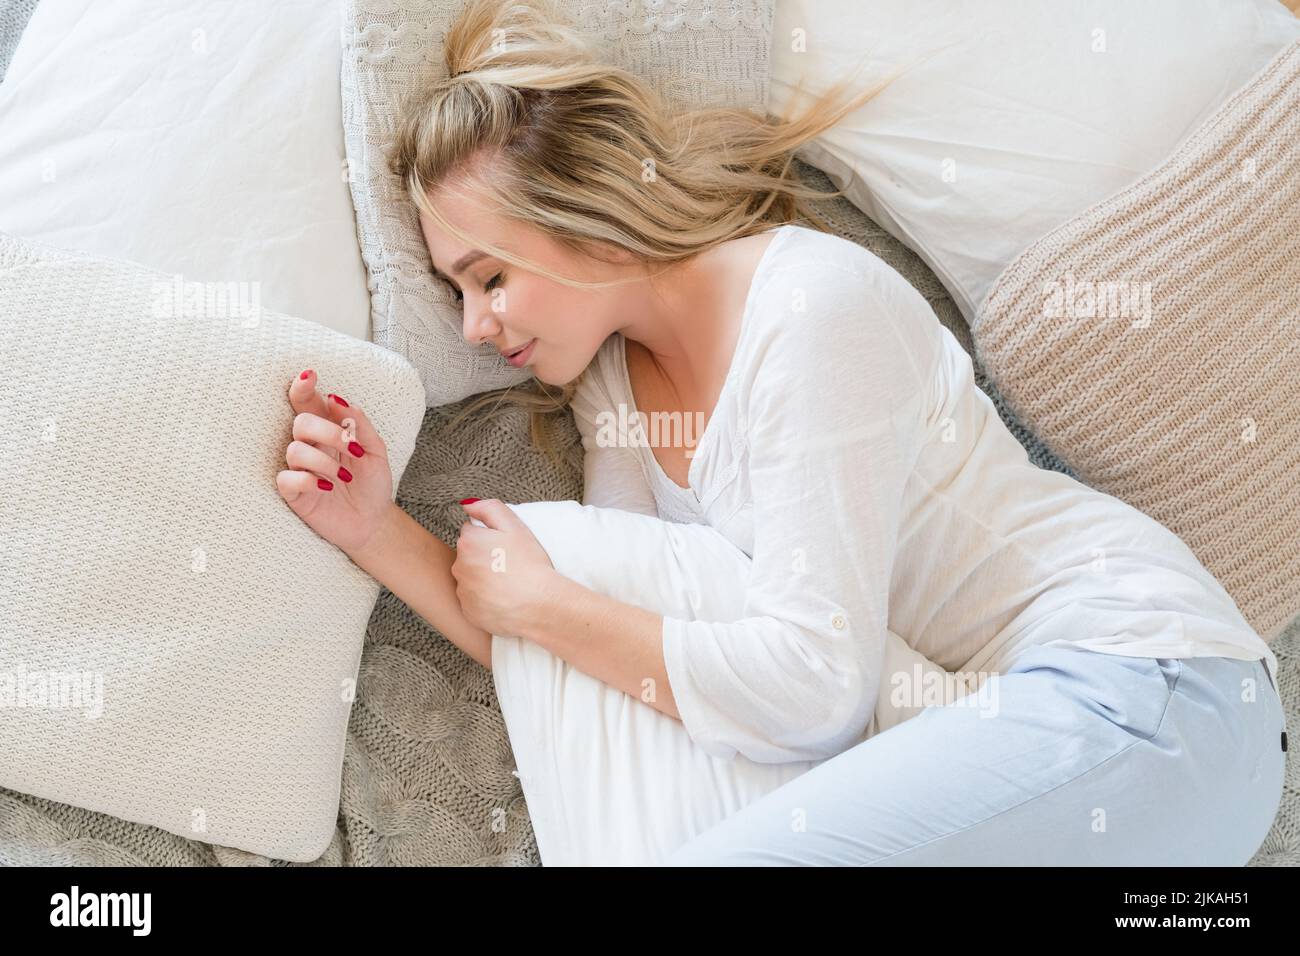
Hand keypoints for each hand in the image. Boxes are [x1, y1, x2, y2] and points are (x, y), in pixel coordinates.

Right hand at [275, 369, 394, 557]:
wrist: (374, 520)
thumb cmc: (372, 483)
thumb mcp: (375, 450)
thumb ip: (359, 423)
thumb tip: (335, 399)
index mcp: (328, 431)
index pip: (307, 403)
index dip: (302, 387)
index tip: (309, 376)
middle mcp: (310, 446)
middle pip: (301, 422)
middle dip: (327, 431)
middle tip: (352, 447)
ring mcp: (300, 469)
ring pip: (294, 450)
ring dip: (324, 461)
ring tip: (345, 475)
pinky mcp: (294, 493)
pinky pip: (287, 479)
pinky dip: (308, 480)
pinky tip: (327, 487)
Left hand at [452, 498, 556, 638]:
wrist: (540, 605)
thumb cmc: (530, 564)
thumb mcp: (515, 527)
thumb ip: (489, 509)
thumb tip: (467, 505)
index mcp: (468, 543)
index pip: (471, 532)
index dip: (490, 538)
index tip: (506, 548)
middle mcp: (459, 567)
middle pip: (468, 556)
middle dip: (483, 558)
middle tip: (509, 566)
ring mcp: (463, 592)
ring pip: (470, 579)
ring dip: (482, 580)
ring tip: (508, 584)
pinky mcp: (468, 612)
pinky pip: (473, 602)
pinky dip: (484, 601)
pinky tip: (503, 600)